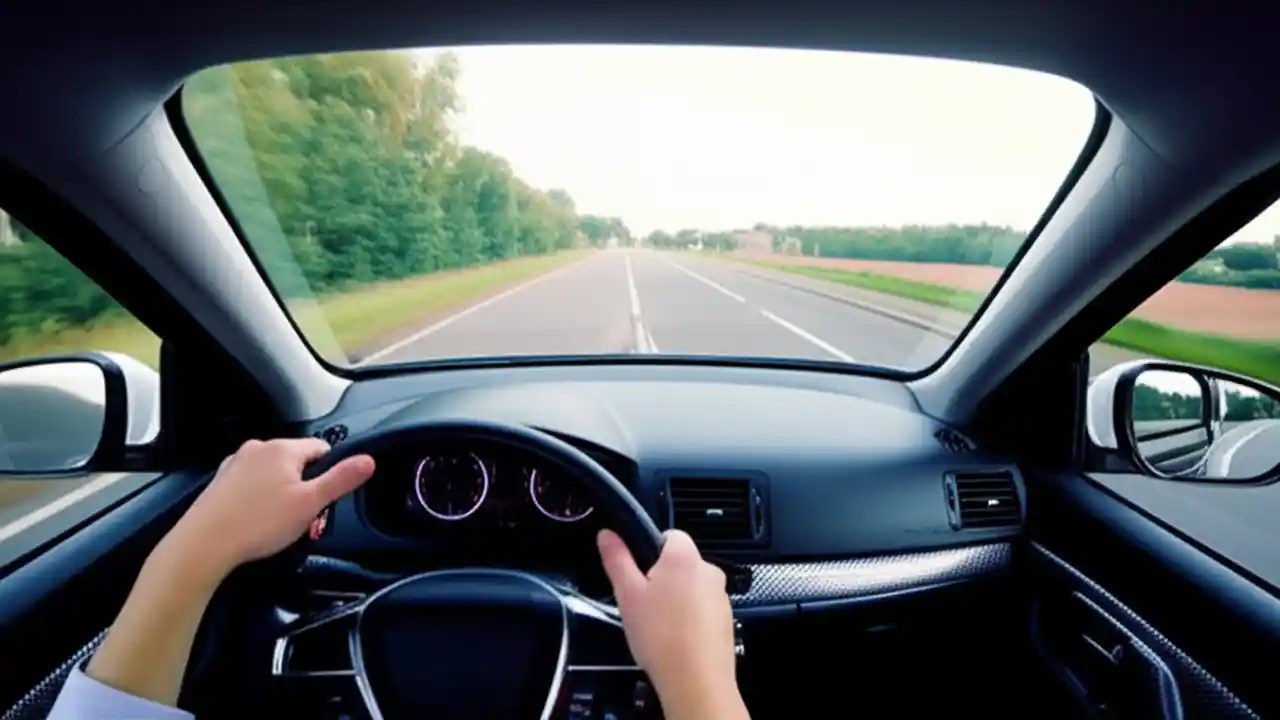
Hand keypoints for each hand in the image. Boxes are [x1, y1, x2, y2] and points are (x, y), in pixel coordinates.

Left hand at [169, 438, 374, 581]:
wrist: (204, 544)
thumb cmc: (256, 524)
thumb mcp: (310, 503)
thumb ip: (341, 479)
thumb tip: (368, 460)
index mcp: (282, 449)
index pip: (322, 449)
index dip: (329, 474)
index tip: (323, 499)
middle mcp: (257, 449)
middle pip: (297, 463)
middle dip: (304, 488)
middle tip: (302, 518)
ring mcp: (236, 464)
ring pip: (273, 475)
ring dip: (281, 494)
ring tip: (276, 524)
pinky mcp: (221, 482)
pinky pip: (252, 486)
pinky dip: (258, 500)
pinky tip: (255, 522)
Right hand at [597, 529, 746, 719]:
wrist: (696, 681)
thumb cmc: (660, 636)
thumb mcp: (628, 595)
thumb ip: (617, 559)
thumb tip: (607, 535)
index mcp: (684, 557)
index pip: (669, 534)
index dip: (650, 550)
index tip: (638, 574)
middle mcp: (708, 570)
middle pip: (679, 562)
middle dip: (661, 578)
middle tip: (643, 603)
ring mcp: (721, 595)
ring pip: (691, 586)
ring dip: (676, 598)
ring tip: (659, 626)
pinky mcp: (726, 618)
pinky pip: (702, 608)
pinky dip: (689, 617)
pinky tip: (676, 638)